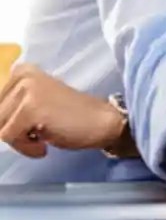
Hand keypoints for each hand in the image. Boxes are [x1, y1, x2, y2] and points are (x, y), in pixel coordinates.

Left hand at [0, 64, 124, 157]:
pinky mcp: (31, 108)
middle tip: (39, 131)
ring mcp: (27, 90)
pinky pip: (9, 137)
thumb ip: (10, 106)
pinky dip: (26, 148)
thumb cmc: (69, 116)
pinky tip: (45, 144)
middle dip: (14, 131)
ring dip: (20, 141)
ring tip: (42, 137)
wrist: (102, 121)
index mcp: (22, 71)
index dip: (9, 122)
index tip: (31, 124)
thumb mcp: (35, 103)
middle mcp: (22, 75)